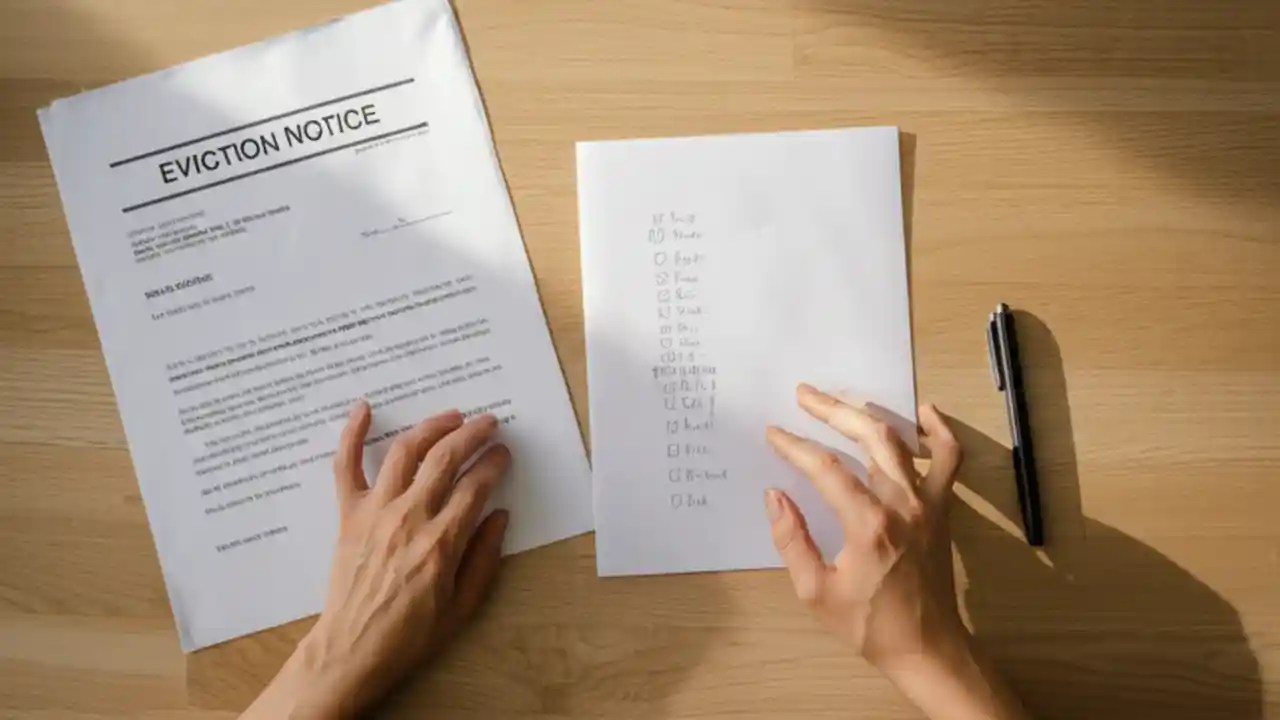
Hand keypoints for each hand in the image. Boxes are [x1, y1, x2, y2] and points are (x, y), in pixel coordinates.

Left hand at [243, 403, 510, 719]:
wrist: (352, 649)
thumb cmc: (410, 634)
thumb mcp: (462, 607)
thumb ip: (484, 558)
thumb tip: (499, 515)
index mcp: (442, 541)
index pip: (476, 485)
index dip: (494, 463)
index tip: (504, 453)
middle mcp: (410, 516)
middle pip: (446, 458)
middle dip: (473, 434)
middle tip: (489, 423)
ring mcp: (376, 510)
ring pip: (405, 451)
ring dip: (431, 426)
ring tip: (452, 416)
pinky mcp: (348, 513)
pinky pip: (345, 465)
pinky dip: (352, 433)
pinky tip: (364, 407)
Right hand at [765, 384, 1026, 719]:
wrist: (927, 646)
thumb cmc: (869, 625)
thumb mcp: (815, 592)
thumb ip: (791, 540)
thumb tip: (775, 496)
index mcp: (868, 526)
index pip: (826, 469)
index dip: (795, 446)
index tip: (774, 433)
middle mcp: (902, 504)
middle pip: (867, 438)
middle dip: (831, 411)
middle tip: (804, 394)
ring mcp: (928, 503)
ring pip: (901, 441)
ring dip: (868, 415)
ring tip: (841, 399)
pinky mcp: (942, 509)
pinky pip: (948, 460)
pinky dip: (939, 432)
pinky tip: (922, 412)